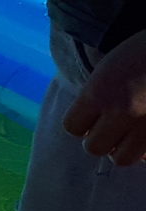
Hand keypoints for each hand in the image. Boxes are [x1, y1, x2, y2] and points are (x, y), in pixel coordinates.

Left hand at [66, 30, 145, 163]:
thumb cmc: (143, 51)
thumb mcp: (110, 67)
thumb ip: (97, 96)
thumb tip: (89, 126)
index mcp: (100, 92)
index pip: (72, 127)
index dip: (80, 123)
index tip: (91, 117)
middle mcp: (122, 112)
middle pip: (94, 148)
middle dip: (101, 139)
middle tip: (112, 127)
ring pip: (122, 159)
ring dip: (123, 149)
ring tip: (131, 134)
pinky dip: (145, 151)